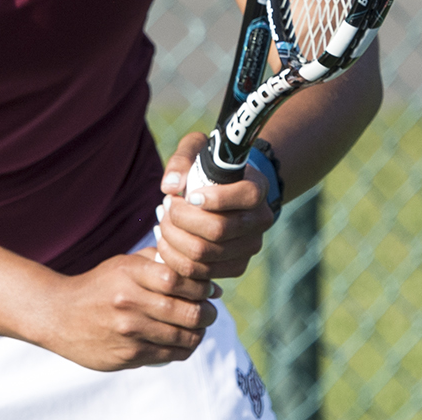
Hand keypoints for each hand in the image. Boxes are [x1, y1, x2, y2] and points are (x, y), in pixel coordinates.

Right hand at [31, 251, 221, 370]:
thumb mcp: (123, 264)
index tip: (207, 290)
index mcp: (130, 273)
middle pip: (189, 312)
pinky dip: (183, 349)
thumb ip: (160, 262)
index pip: (180, 279)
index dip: (202, 286)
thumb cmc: (98, 287)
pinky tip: (181, 341)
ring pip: (184, 337)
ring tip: (197, 327)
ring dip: (199, 333)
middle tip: (210, 311)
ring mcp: (129, 331)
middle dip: (208, 313)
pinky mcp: (128, 356)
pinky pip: (170, 355)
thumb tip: (205, 277)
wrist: (58, 316)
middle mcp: (129, 302)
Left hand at [154, 132, 274, 280]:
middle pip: (218, 230)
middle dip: (181, 219)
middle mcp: (260, 220)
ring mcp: (249, 247)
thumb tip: (170, 186)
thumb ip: (182, 159)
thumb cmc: (209, 167)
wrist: (225, 191)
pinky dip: (175, 258)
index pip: (246, 196)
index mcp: (257, 188)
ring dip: (173, 239)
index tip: (189, 195)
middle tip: (165, 206)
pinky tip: (165, 240)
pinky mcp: (236, 266)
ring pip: (204, 255)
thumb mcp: (197, 149)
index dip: (214, 198)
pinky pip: (200, 272)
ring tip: (161, 221)